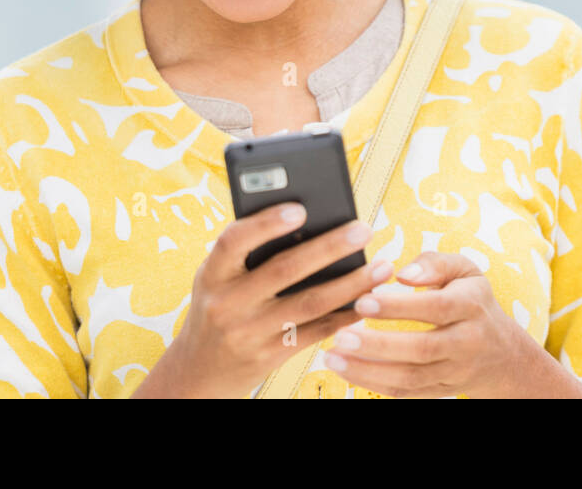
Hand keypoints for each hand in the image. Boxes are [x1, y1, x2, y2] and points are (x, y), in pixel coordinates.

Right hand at [132, 203, 393, 397]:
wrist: (199, 372)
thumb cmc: (219, 306)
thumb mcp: (217, 278)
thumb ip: (249, 252)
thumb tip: (307, 218)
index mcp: (212, 274)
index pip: (233, 241)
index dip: (266, 224)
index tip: (301, 208)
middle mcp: (227, 304)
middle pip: (284, 270)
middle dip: (329, 248)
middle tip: (363, 230)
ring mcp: (249, 334)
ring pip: (310, 303)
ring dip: (351, 284)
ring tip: (382, 266)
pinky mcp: (270, 357)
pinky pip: (316, 332)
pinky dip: (346, 315)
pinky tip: (370, 300)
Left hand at [323, 252, 548, 398]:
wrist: (503, 354)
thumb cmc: (473, 300)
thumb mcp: (466, 271)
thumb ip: (435, 264)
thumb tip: (403, 274)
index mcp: (471, 306)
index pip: (435, 308)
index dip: (399, 307)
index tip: (362, 300)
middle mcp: (466, 342)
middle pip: (421, 349)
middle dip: (377, 344)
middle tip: (340, 335)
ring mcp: (453, 372)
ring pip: (410, 377)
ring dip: (367, 370)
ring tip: (332, 357)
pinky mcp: (440, 391)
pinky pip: (405, 393)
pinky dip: (373, 384)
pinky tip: (346, 371)